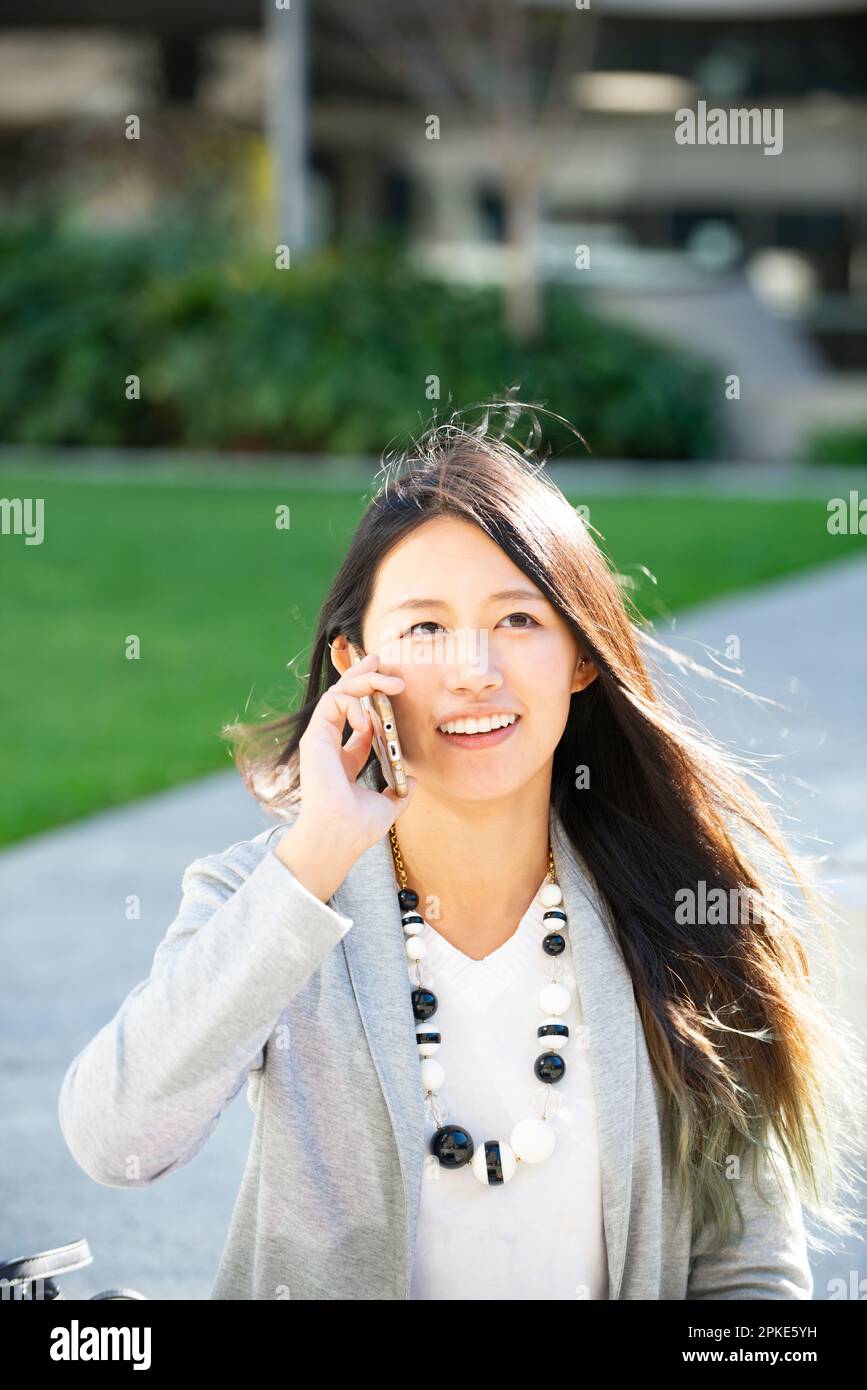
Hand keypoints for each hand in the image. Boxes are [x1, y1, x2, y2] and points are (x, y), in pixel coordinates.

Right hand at [292, 650, 416, 861]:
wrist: (341, 834)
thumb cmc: (358, 826)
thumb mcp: (389, 804)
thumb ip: (400, 791)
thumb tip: (414, 782)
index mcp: (344, 759)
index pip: (358, 720)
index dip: (375, 702)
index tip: (395, 689)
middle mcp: (330, 744)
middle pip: (345, 698)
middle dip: (364, 675)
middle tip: (382, 660)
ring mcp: (321, 738)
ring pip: (339, 692)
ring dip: (366, 680)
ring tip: (390, 682)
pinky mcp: (316, 735)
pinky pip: (334, 701)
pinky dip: (355, 703)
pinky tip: (369, 720)